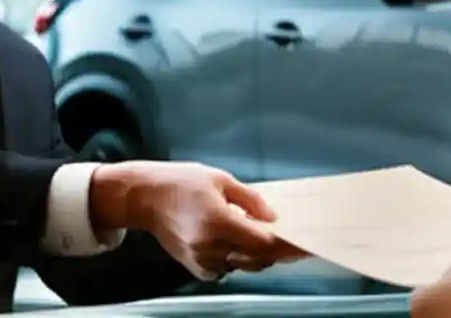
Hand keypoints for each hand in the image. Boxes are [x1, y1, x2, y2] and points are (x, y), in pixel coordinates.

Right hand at [89, 161, 305, 279]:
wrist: (145, 198)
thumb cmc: (183, 182)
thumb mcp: (220, 180)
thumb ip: (250, 200)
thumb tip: (273, 219)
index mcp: (218, 222)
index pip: (263, 244)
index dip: (288, 247)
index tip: (306, 245)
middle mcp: (210, 247)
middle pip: (257, 259)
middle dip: (277, 251)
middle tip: (291, 239)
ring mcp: (201, 261)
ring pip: (243, 266)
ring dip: (257, 254)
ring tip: (263, 234)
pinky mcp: (194, 268)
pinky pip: (226, 269)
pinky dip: (238, 259)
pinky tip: (236, 241)